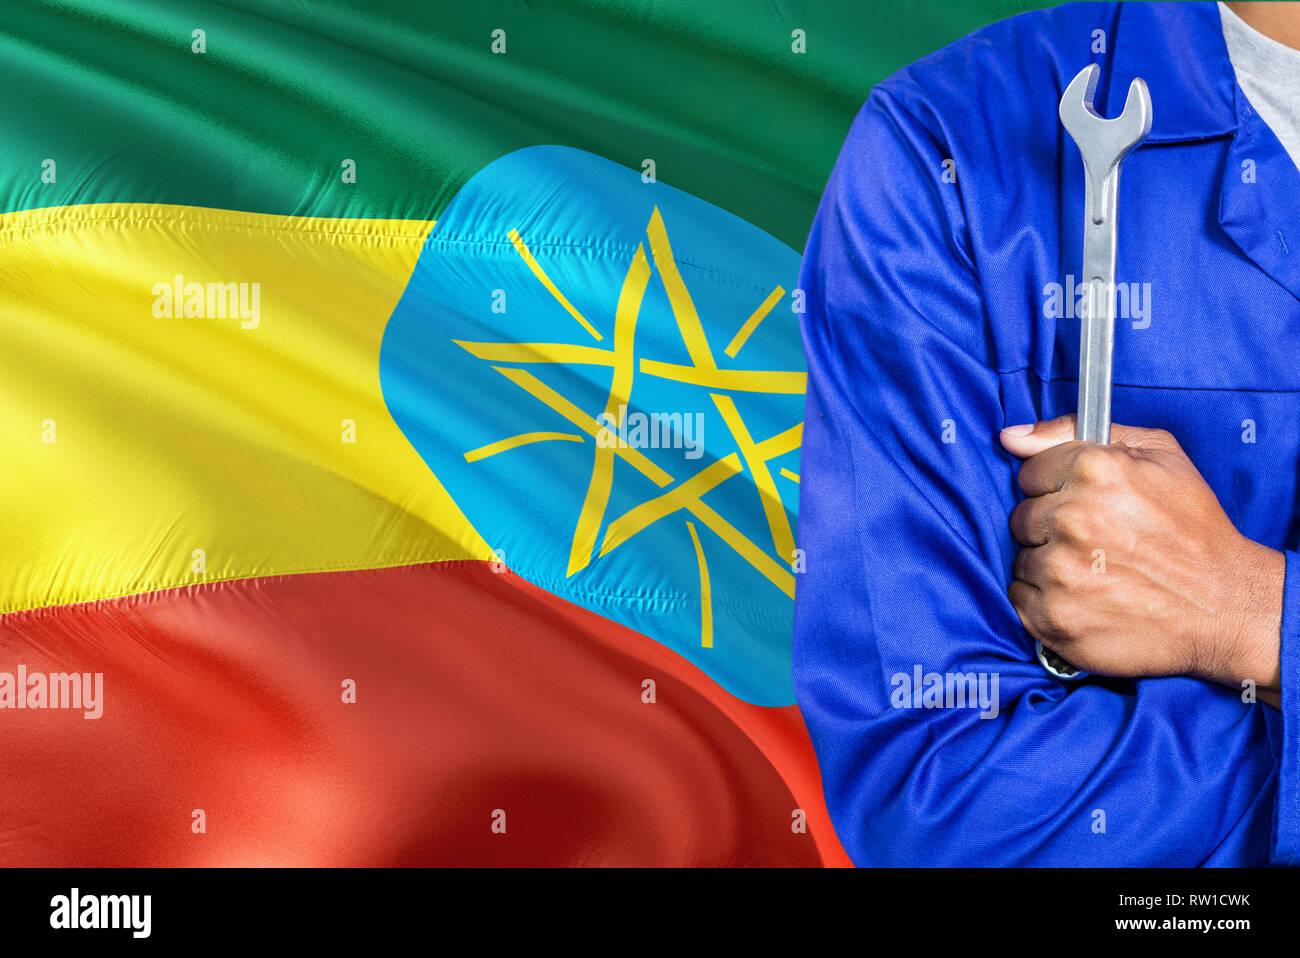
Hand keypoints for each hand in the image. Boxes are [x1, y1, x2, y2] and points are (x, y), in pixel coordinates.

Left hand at [1000, 415, 1282, 702]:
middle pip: (1022, 517)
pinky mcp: (1054, 616)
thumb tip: (1011, 436)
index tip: (1084, 504)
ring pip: (1021, 558)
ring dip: (1049, 565)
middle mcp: (1074, 518)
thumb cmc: (1194, 529)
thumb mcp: (1157, 454)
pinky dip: (1044, 599)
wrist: (1225, 606)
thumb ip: (1075, 431)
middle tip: (1096, 542)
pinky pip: (1019, 597)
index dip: (1057, 488)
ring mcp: (1060, 571)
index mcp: (1095, 470)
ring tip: (1096, 571)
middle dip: (1052, 527)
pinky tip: (1084, 597)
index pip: (1030, 473)